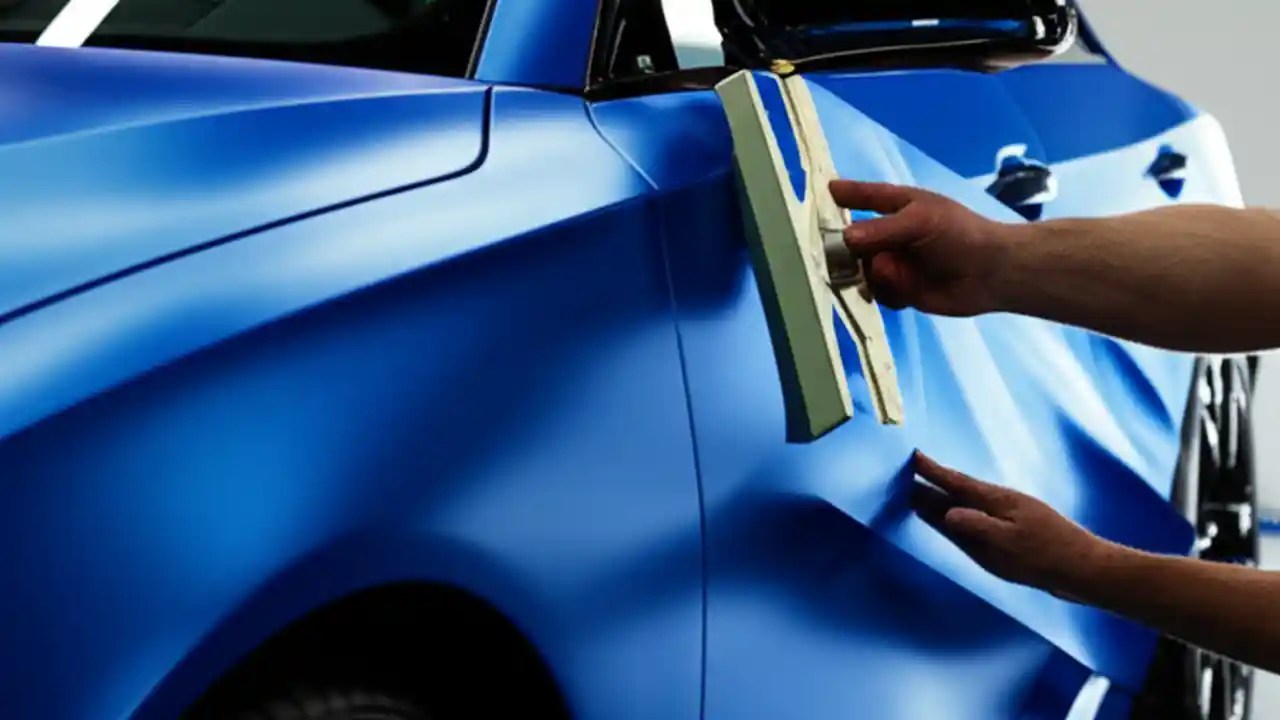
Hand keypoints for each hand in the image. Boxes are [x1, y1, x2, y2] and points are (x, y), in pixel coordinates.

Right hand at [829, 180, 1014, 316]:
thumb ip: (881, 229)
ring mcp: (894, 263)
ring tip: (890, 274)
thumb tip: (845, 238)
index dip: (846, 194)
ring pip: (861, 270)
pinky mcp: (899, 290)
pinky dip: (885, 293)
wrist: (991, 274)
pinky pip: (876, 293)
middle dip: (841, 248)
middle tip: (828, 255)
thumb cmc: (960, 235)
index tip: (824, 191)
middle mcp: (891, 235)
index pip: (866, 197)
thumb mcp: (920, 221)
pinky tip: (906, 292)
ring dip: (867, 275)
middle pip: (853, 239)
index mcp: (899, 207)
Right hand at [910, 452, 1113, 597]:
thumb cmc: (1048, 556)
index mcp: (997, 502)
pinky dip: (957, 518)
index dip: (933, 472)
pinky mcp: (1011, 535)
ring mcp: (1005, 520)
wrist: (1085, 570)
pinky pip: (974, 522)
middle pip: (956, 494)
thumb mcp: (1009, 543)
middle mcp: (998, 507)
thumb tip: (945, 514)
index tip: (913, 456)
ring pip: (965, 508)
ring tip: (918, 496)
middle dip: (930, 486)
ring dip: (941, 502)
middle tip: (902, 477)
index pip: (957, 484)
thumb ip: (977, 527)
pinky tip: (953, 521)